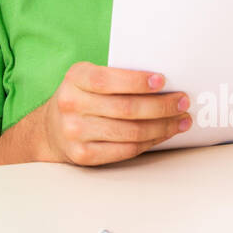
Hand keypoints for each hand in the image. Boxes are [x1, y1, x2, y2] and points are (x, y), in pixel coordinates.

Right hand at [41, 62, 192, 165]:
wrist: (51, 130)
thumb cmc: (81, 98)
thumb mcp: (88, 79)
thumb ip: (116, 78)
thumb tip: (163, 84)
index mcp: (75, 78)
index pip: (108, 80)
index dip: (137, 81)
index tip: (163, 81)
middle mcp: (71, 105)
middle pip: (126, 108)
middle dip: (161, 106)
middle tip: (182, 102)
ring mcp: (76, 132)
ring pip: (131, 131)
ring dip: (162, 126)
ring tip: (180, 120)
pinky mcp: (84, 155)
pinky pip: (126, 150)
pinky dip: (150, 142)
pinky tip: (162, 134)